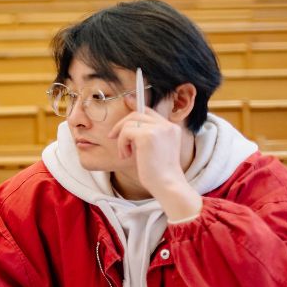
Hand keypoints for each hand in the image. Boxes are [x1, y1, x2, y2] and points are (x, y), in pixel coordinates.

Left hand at [112, 99, 201, 218]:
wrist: (167, 185)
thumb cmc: (159, 172)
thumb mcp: (156, 148)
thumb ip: (147, 133)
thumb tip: (130, 120)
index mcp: (172, 128)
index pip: (150, 111)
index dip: (135, 106)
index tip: (127, 101)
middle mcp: (167, 126)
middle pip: (137, 114)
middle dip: (122, 125)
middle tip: (114, 138)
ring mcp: (159, 129)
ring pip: (129, 122)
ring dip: (122, 138)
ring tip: (125, 153)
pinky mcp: (148, 136)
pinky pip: (126, 132)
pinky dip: (122, 144)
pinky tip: (127, 155)